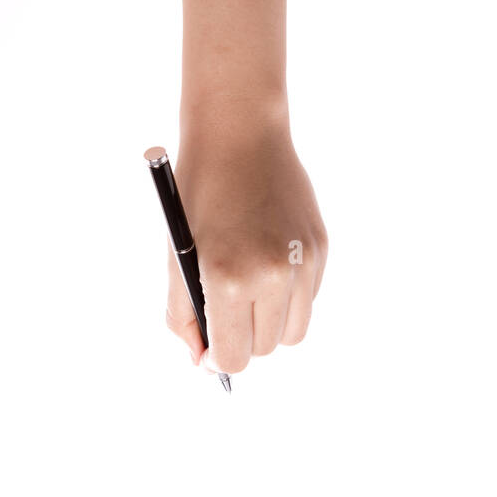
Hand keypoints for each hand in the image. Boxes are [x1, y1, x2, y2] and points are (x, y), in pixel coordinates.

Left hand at [167, 122, 326, 375]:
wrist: (239, 134)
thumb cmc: (200, 197)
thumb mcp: (175, 258)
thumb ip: (184, 316)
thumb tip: (201, 359)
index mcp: (227, 279)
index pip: (234, 357)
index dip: (218, 362)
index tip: (210, 352)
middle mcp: (271, 275)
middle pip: (264, 350)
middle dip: (243, 341)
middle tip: (226, 316)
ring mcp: (302, 263)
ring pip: (292, 333)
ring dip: (269, 326)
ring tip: (250, 294)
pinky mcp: (321, 249)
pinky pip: (308, 300)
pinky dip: (289, 297)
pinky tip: (269, 263)